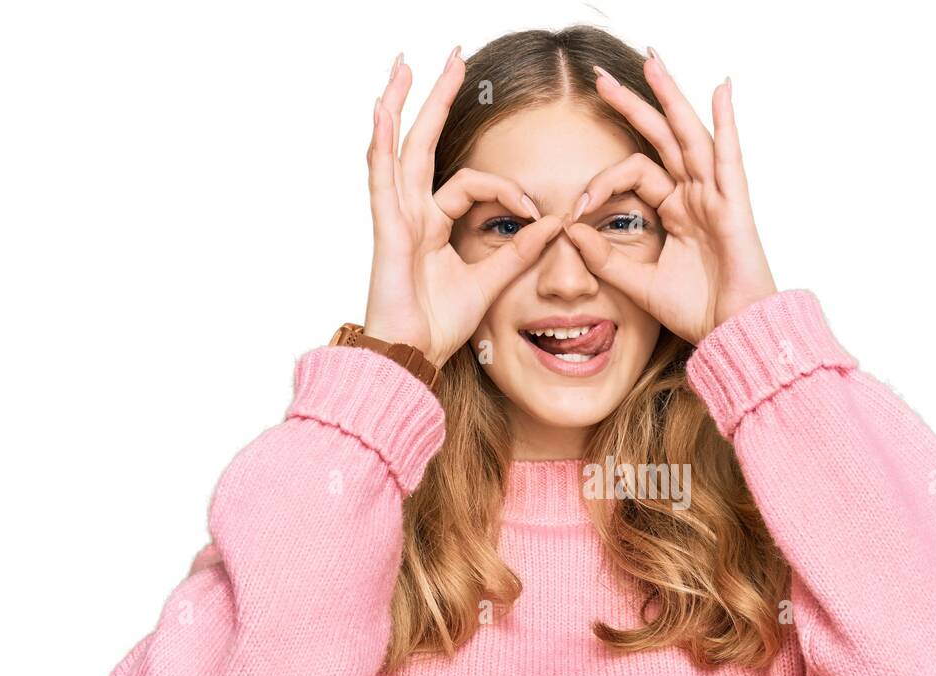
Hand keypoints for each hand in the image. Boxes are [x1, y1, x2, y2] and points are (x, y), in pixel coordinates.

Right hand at [365, 49, 562, 368]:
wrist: (410, 357)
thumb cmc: (437, 326)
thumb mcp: (489, 281)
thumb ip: (518, 252)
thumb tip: (554, 225)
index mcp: (434, 225)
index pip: (473, 186)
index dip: (509, 192)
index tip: (537, 211)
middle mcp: (412, 214)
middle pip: (425, 144)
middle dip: (439, 100)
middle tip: (453, 58)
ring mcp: (395, 218)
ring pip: (400, 149)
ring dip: (403, 104)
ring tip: (407, 64)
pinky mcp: (387, 230)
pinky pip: (382, 179)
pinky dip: (380, 144)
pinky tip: (381, 111)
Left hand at [562, 50, 776, 346]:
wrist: (732, 335)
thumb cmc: (698, 312)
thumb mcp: (639, 285)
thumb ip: (606, 260)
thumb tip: (570, 230)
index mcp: (676, 211)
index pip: (633, 174)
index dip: (600, 183)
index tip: (575, 207)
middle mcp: (695, 197)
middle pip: (662, 137)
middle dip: (634, 104)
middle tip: (601, 77)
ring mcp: (716, 198)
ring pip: (690, 136)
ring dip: (671, 97)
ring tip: (652, 62)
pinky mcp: (734, 207)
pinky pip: (729, 158)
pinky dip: (726, 123)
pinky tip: (721, 91)